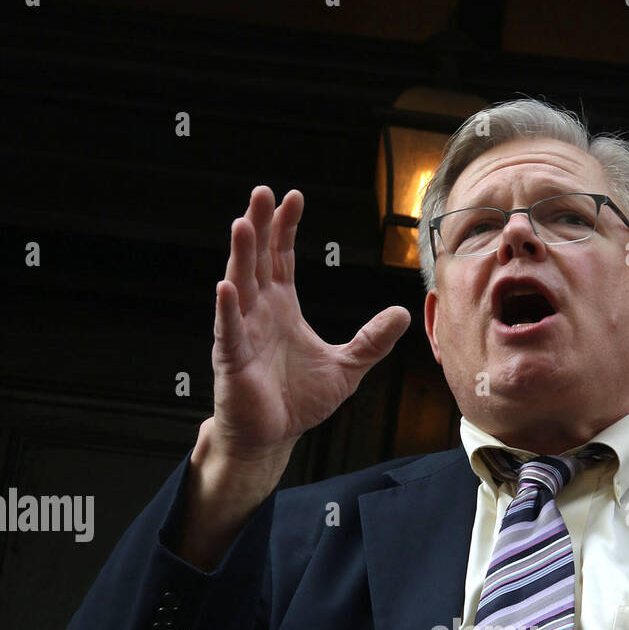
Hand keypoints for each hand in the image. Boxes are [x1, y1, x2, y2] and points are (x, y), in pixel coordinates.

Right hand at [210, 184, 410, 485]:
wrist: (273, 436)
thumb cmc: (299, 401)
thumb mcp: (347, 367)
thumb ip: (372, 340)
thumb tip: (402, 314)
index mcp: (282, 307)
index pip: (281, 257)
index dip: (285, 227)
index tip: (293, 197)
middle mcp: (259, 312)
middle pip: (258, 259)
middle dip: (260, 226)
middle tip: (262, 193)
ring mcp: (242, 332)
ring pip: (239, 285)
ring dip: (240, 255)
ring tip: (242, 224)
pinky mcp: (232, 360)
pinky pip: (228, 330)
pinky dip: (227, 309)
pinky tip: (226, 286)